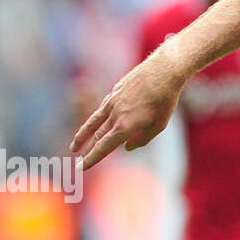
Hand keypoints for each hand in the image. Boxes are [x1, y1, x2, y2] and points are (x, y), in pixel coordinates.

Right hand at [70, 55, 185, 169]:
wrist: (162, 71)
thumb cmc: (165, 100)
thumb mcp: (159, 125)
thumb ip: (142, 140)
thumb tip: (126, 148)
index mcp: (126, 126)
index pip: (104, 147)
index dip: (92, 158)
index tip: (81, 168)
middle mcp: (115, 115)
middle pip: (97, 137)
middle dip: (86, 152)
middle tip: (77, 165)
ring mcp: (112, 102)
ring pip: (93, 123)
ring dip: (83, 136)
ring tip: (74, 147)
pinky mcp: (113, 93)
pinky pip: (101, 110)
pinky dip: (95, 121)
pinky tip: (93, 127)